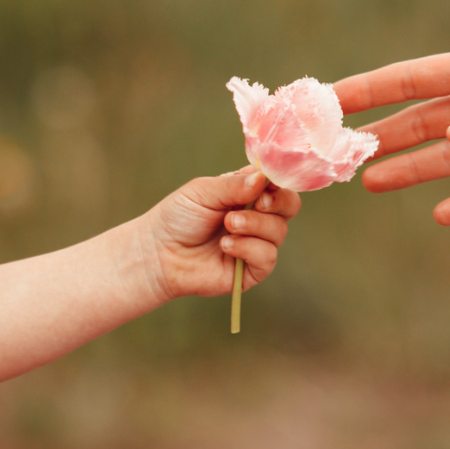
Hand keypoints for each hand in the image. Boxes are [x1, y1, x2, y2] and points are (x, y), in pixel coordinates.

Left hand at [146, 170, 300, 299]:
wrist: (159, 252)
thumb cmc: (178, 217)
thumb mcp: (204, 191)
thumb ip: (234, 184)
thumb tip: (264, 178)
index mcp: (248, 193)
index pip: (278, 184)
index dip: (278, 182)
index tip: (268, 182)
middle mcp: (257, 217)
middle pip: (290, 206)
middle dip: (278, 202)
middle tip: (258, 203)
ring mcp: (256, 244)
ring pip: (279, 232)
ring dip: (255, 225)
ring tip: (228, 225)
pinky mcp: (252, 270)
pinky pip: (268, 257)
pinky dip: (249, 248)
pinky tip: (226, 246)